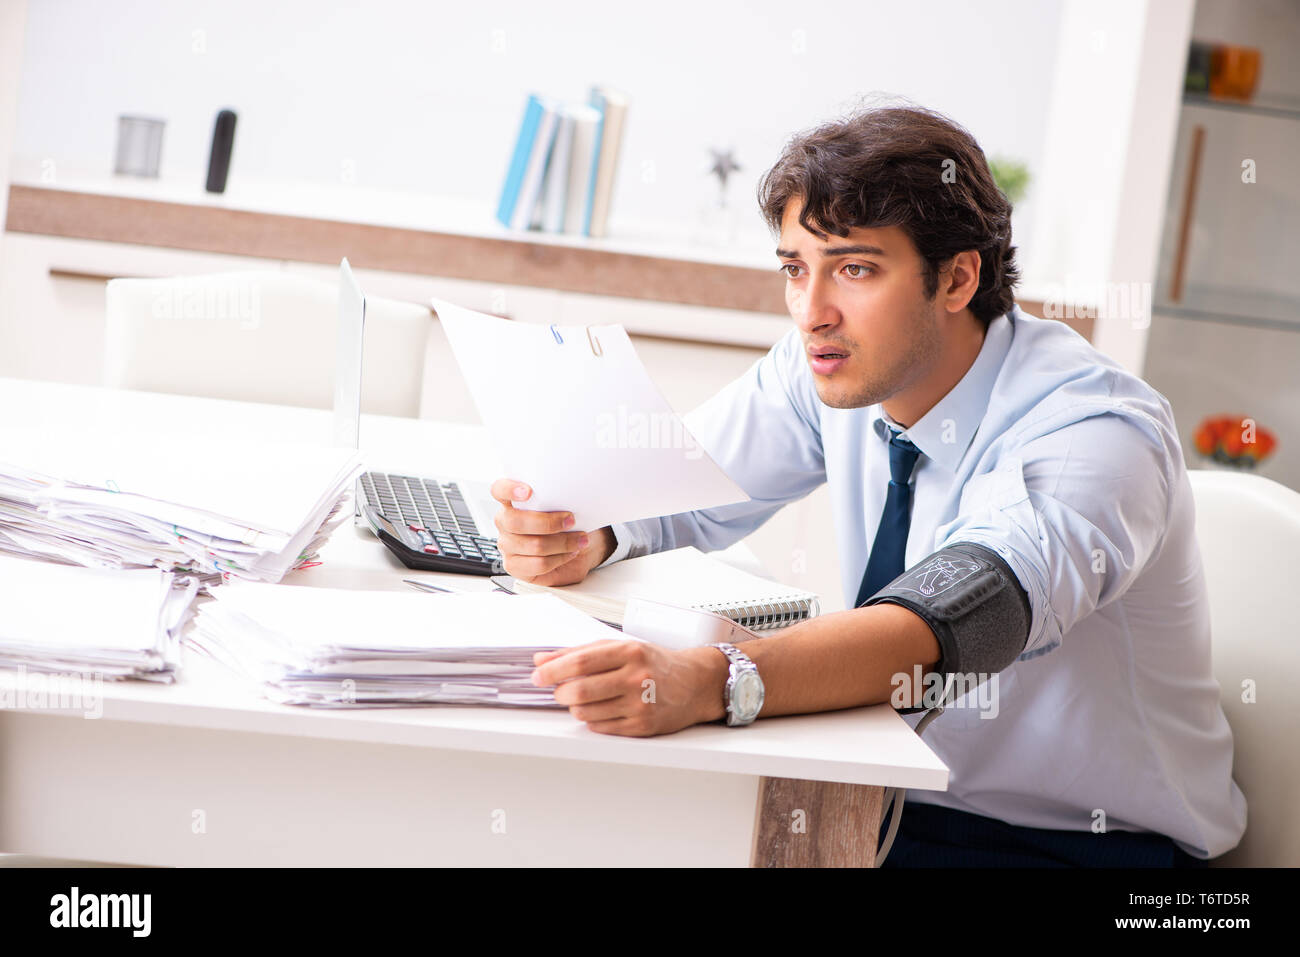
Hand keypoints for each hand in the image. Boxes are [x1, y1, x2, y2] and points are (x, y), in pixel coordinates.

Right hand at [490, 479, 614, 585]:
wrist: (580, 548)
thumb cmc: (572, 524)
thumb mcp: (570, 506)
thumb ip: (561, 498)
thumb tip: (570, 495)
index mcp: (513, 501)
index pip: (499, 490)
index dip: (509, 489)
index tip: (529, 492)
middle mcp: (506, 522)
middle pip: (515, 521)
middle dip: (548, 522)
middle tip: (571, 520)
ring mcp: (507, 545)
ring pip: (534, 545)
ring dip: (563, 543)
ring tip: (579, 540)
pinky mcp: (515, 566)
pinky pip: (538, 564)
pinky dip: (560, 558)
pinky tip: (570, 553)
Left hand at [532, 639, 727, 735]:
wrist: (695, 683)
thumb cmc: (655, 663)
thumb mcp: (621, 647)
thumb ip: (580, 652)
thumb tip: (542, 659)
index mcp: (629, 652)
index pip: (579, 662)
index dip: (552, 670)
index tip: (538, 675)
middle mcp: (636, 677)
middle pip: (579, 691)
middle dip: (560, 693)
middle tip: (559, 690)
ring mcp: (640, 704)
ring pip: (585, 712)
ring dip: (575, 707)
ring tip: (584, 698)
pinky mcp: (642, 726)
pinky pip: (600, 727)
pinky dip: (591, 719)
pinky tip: (601, 709)